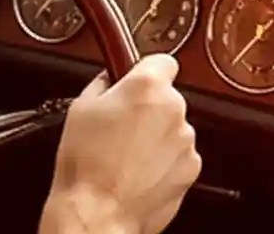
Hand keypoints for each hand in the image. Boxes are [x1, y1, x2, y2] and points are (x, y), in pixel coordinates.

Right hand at [40, 55, 200, 233]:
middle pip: (167, 98)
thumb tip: (111, 77)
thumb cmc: (85, 165)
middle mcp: (173, 108)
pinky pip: (179, 155)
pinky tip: (139, 173)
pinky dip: (164, 161)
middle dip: (149, 109)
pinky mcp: (192, 167)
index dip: (147, 71)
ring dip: (157, 137)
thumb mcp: (81, 108)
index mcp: (147, 86)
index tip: (137, 81)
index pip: (163, 61)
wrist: (97, 213)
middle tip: (121, 128)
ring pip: (173, 128)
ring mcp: (186, 139)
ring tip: (126, 156)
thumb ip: (104, 82)